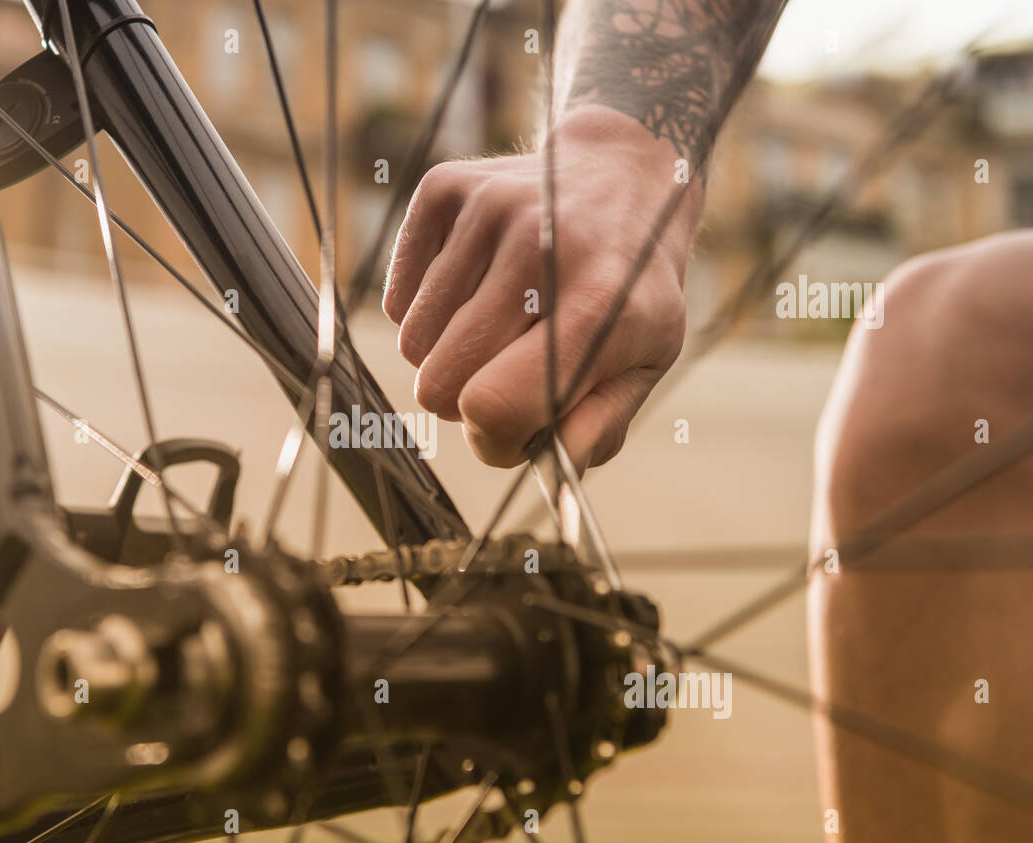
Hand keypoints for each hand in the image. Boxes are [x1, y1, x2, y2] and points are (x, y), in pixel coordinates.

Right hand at [383, 104, 702, 470]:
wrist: (623, 175)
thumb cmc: (630, 289)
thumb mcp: (645, 361)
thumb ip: (597, 427)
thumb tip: (540, 467)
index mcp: (597, 303)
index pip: (494, 404)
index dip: (493, 440)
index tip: (512, 432)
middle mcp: (538, 246)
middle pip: (439, 383)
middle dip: (466, 401)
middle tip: (507, 373)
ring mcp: (487, 210)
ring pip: (412, 344)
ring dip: (447, 354)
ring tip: (497, 325)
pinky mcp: (443, 190)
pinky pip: (397, 301)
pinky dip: (426, 313)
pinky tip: (475, 288)